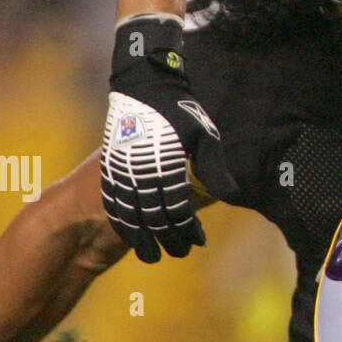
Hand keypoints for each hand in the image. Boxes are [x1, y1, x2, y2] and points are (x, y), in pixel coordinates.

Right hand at [100, 15, 234, 261]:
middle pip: (155, 217)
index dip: (187, 228)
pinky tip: (133, 237)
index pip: (177, 208)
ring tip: (155, 255)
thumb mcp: (203, 134)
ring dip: (143, 239)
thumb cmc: (178, 109)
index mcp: (166, 165)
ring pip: (131, 216)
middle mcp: (141, 172)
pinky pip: (114, 205)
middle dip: (169, 238)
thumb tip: (231, 194)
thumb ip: (214, 166)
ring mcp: (122, 172)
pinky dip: (123, 225)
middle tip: (183, 252)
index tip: (198, 240)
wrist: (141, 87)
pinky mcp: (110, 170)